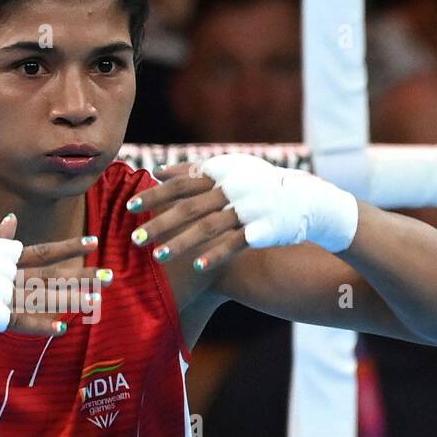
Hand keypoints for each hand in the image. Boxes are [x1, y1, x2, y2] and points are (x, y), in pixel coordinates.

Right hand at [0, 214, 112, 349]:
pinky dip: (42, 324)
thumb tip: (14, 218)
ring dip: (70, 299)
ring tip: (96, 301)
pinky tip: (62, 328)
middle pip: (50, 274)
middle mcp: (3, 272)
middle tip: (109, 276)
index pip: (43, 250)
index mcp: (0, 255)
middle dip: (81, 275)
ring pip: (42, 297)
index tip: (93, 243)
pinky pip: (22, 321)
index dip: (69, 247)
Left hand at [126, 155, 359, 271]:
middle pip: (189, 207)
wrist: (305, 199)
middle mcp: (233, 187)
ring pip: (207, 227)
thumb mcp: (229, 169)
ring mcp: (248, 208)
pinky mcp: (261, 228)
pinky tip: (196, 267)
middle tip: (135, 240)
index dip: (154, 195)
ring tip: (157, 257)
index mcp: (222, 170)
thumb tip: (156, 171)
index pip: (181, 183)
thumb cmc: (258, 185)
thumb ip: (191, 170)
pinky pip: (233, 243)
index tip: (130, 208)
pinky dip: (215, 254)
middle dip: (160, 223)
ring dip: (180, 242)